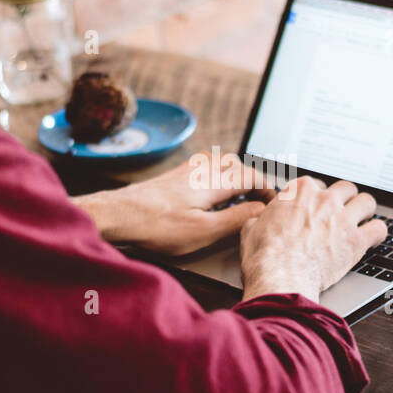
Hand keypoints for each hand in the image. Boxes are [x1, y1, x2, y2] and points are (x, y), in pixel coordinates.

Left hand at [73, 150, 276, 255]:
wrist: (119, 214)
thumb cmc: (158, 226)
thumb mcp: (203, 231)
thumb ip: (235, 219)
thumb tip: (260, 210)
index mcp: (214, 182)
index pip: (252, 176)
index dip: (267, 188)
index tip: (273, 203)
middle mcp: (201, 170)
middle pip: (238, 164)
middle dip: (252, 179)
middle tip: (258, 200)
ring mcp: (186, 170)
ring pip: (219, 161)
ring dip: (233, 173)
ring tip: (237, 195)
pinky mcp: (172, 175)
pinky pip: (203, 164)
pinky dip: (215, 173)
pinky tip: (208, 190)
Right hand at [239, 176, 386, 303]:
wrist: (280, 276)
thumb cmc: (264, 255)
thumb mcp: (251, 228)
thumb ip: (261, 218)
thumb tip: (259, 220)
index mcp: (299, 190)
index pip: (316, 184)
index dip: (316, 197)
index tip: (316, 208)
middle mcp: (325, 199)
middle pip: (345, 188)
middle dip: (344, 199)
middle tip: (341, 211)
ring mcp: (343, 218)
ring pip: (367, 201)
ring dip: (364, 210)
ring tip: (362, 219)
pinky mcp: (356, 240)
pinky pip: (379, 229)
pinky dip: (377, 233)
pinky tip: (373, 237)